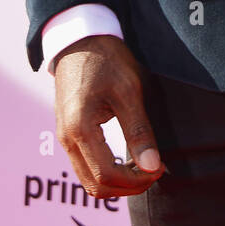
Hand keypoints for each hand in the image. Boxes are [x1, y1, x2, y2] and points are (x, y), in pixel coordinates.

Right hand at [54, 34, 165, 197]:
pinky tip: (128, 159)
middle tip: (155, 170)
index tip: (160, 168)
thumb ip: (139, 131)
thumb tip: (153, 166)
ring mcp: (64, 138)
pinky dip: (107, 172)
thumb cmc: (106, 60)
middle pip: (95, 186)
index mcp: (79, 129)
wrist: (80, 39)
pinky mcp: (68, 134)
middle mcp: (66, 139)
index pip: (107, 176)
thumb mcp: (128, 91)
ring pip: (89, 180)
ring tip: (145, 166)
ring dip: (118, 182)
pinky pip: (86, 166)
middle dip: (128, 186)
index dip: (137, 180)